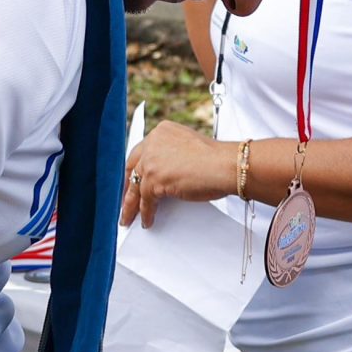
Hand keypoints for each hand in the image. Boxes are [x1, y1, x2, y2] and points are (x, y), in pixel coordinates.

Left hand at [121, 121, 239, 226]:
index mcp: (161, 131)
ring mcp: (152, 161)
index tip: (130, 179)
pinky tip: (147, 220)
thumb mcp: (187, 148)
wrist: (227, 165)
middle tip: (124, 199)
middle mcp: (153, 142)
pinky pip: (145, 201)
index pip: (140, 152)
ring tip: (129, 217)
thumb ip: (171, 155)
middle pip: (132, 168)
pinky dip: (146, 213)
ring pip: (135, 187)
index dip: (134, 168)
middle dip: (126, 186)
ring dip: (131, 205)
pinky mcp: (154, 180)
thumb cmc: (216, 159)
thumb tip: (163, 174)